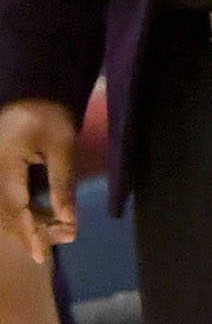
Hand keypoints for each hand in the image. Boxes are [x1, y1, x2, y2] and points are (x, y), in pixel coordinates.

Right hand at [0, 101, 74, 265]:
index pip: (15, 210)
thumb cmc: (50, 115)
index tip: (41, 255)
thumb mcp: (62, 145)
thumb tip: (67, 218)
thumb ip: (62, 182)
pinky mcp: (1, 179)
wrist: (33, 93)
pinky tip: (47, 220)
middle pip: (10, 216)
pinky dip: (28, 214)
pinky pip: (10, 203)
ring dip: (33, 225)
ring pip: (9, 213)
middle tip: (66, 237)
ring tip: (62, 232)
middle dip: (36, 232)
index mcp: (5, 169)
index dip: (29, 234)